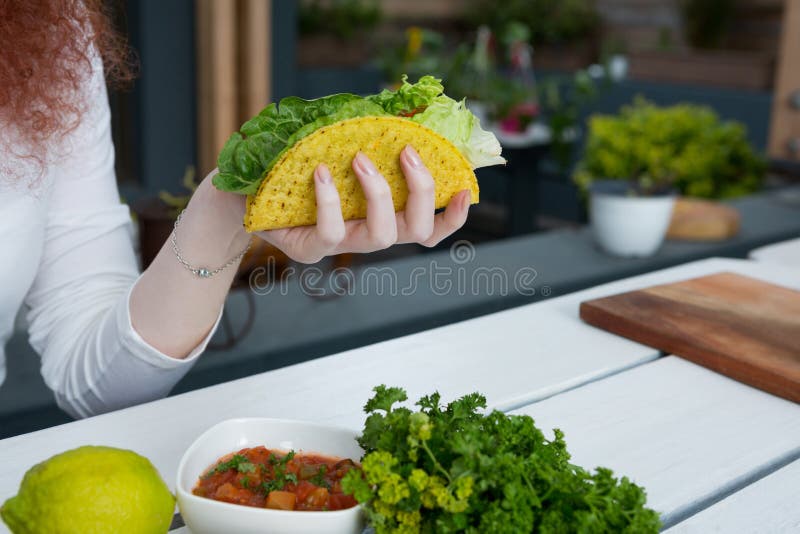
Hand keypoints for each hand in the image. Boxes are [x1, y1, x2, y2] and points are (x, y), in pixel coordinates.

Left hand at [256, 145, 470, 263]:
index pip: (430, 228)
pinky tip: (320, 172)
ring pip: (381, 237)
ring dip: (380, 194)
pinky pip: (332, 233)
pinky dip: (331, 200)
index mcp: (383, 215)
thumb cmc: (296, 165)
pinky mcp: (310, 250)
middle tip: (409, 154)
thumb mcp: (337, 145)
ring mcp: (342, 245)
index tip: (463, 188)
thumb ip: (372, 132)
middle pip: (418, 232)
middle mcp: (368, 235)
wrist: (244, 189)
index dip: (453, 216)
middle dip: (422, 192)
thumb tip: (409, 104)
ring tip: (360, 158)